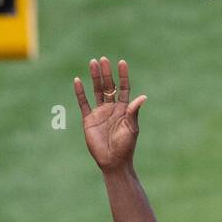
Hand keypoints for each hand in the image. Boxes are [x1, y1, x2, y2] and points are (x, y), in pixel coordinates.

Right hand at [74, 56, 146, 170]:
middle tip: (104, 59)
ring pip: (97, 91)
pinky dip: (80, 92)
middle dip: (107, 73)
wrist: (113, 162)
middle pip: (109, 86)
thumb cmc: (125, 147)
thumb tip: (143, 97)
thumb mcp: (131, 128)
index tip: (122, 62)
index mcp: (124, 110)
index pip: (124, 88)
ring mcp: (100, 113)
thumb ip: (134, 112)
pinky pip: (83, 102)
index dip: (123, 76)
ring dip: (95, 77)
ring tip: (93, 62)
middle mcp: (112, 109)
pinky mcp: (89, 119)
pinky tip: (78, 80)